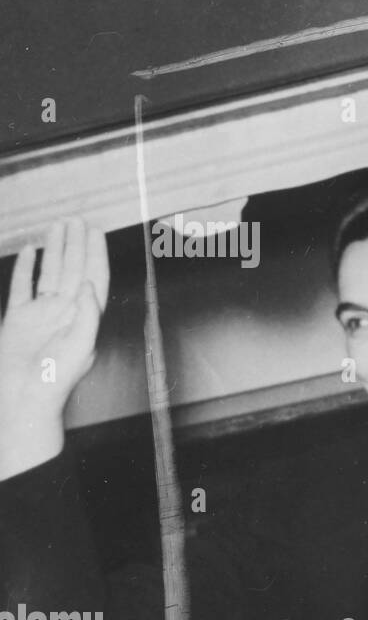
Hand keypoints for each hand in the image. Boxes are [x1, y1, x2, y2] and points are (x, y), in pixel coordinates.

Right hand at [0, 218, 109, 478]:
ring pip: (50, 274)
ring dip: (55, 251)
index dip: (96, 254)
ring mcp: (41, 315)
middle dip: (77, 245)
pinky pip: (22, 288)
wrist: (22, 401)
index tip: (95, 230)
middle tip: (77, 218)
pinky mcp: (18, 320)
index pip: (94, 278)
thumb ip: (87, 315)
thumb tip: (88, 283)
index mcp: (84, 318)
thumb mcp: (79, 347)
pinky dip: (26, 269)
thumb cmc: (53, 381)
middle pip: (74, 270)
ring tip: (58, 226)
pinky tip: (30, 251)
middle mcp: (65, 313)